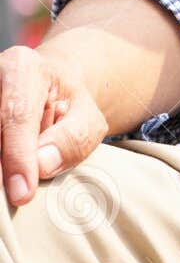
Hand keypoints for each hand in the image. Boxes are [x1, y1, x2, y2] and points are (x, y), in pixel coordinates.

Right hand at [0, 43, 108, 206]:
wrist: (49, 91)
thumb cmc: (67, 106)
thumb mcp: (87, 120)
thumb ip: (73, 139)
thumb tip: (41, 165)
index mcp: (22, 69)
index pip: (17, 116)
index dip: (18, 158)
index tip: (22, 193)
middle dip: (6, 164)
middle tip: (21, 190)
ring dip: (3, 163)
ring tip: (18, 171)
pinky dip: (1, 162)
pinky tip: (9, 165)